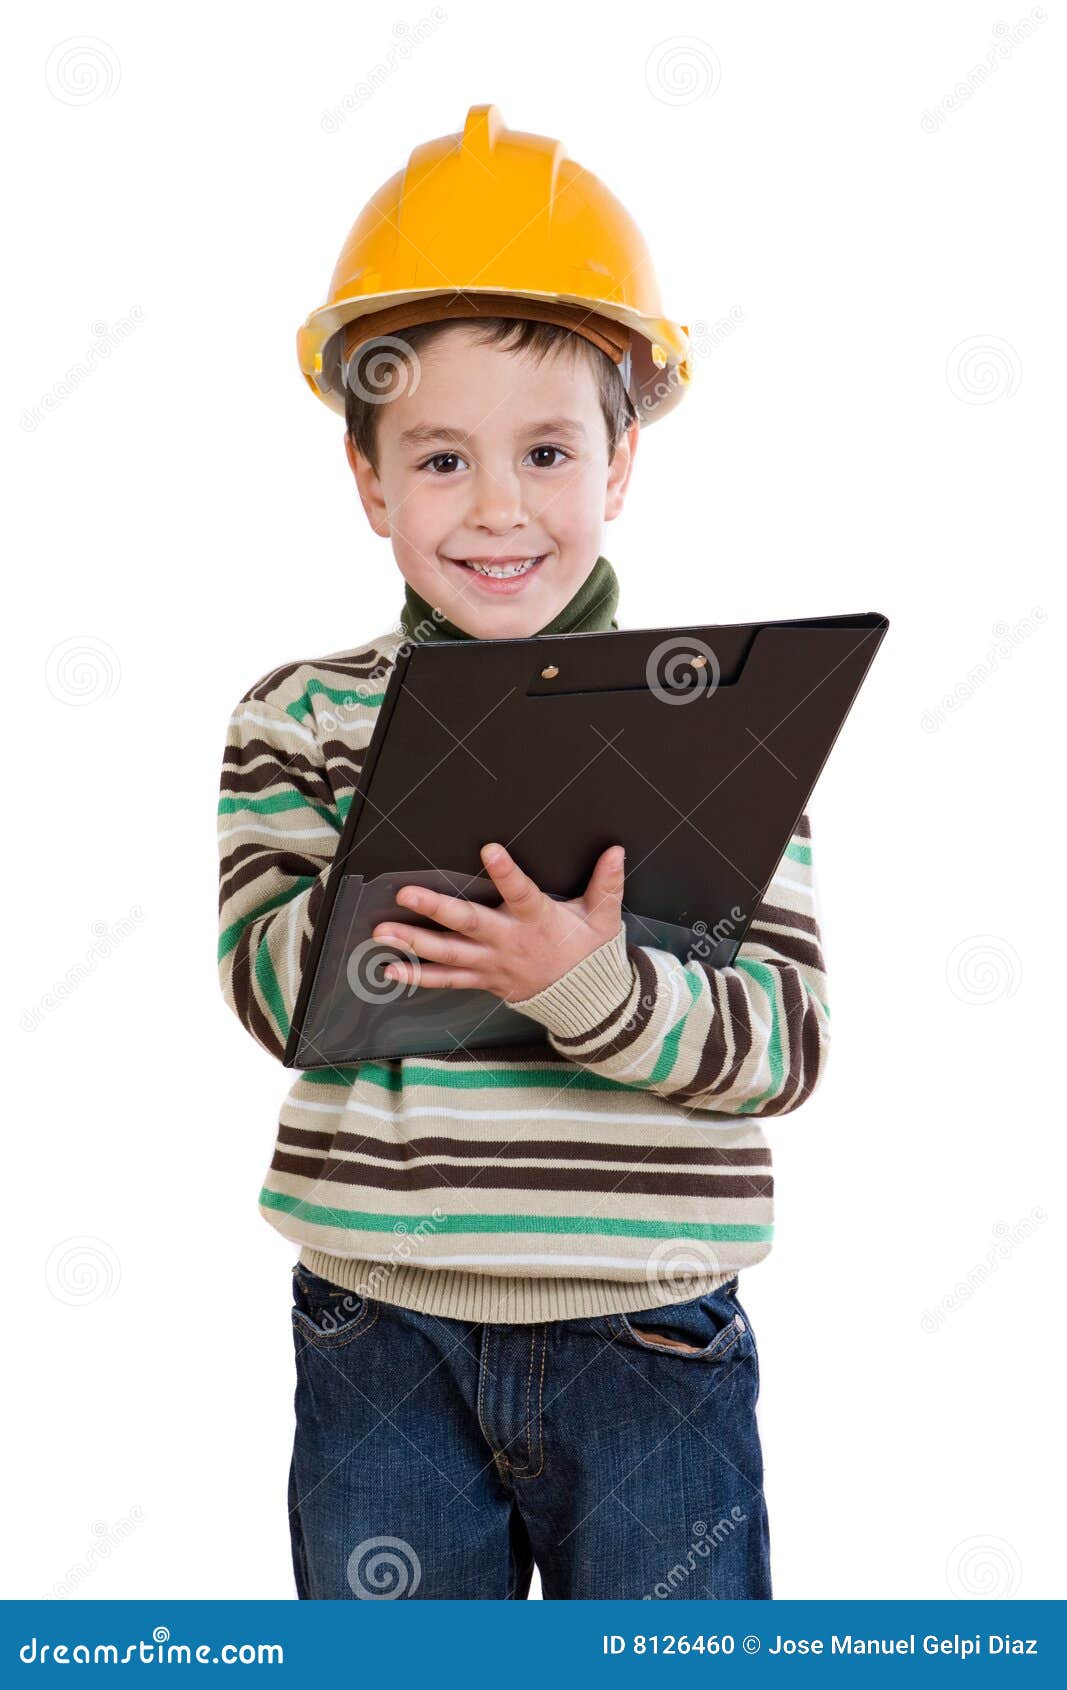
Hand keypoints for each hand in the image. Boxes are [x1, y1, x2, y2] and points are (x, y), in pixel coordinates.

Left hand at [370, 842, 625, 1003]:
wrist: (586, 1004)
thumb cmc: (590, 954)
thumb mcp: (603, 919)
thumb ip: (606, 884)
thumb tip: (616, 850)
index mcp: (538, 921)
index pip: (522, 892)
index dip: (506, 872)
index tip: (489, 849)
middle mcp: (509, 942)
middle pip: (469, 924)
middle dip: (436, 909)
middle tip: (406, 894)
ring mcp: (492, 964)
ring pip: (448, 953)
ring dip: (413, 942)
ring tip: (383, 932)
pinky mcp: (483, 980)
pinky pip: (447, 980)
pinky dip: (418, 976)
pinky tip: (390, 969)